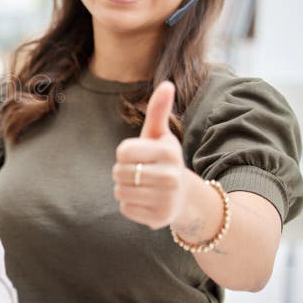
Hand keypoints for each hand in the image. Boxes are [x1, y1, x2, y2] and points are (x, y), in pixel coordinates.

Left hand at [112, 81, 190, 229]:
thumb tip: (167, 84)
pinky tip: (145, 200)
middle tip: (141, 173)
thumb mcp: (160, 135)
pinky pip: (125, 208)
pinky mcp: (158, 218)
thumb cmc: (164, 160)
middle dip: (123, 172)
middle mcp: (170, 177)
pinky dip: (130, 204)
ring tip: (143, 186)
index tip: (138, 155)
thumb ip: (158, 110)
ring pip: (119, 190)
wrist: (184, 196)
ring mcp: (165, 200)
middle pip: (118, 172)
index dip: (125, 153)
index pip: (122, 151)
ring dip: (125, 188)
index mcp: (168, 152)